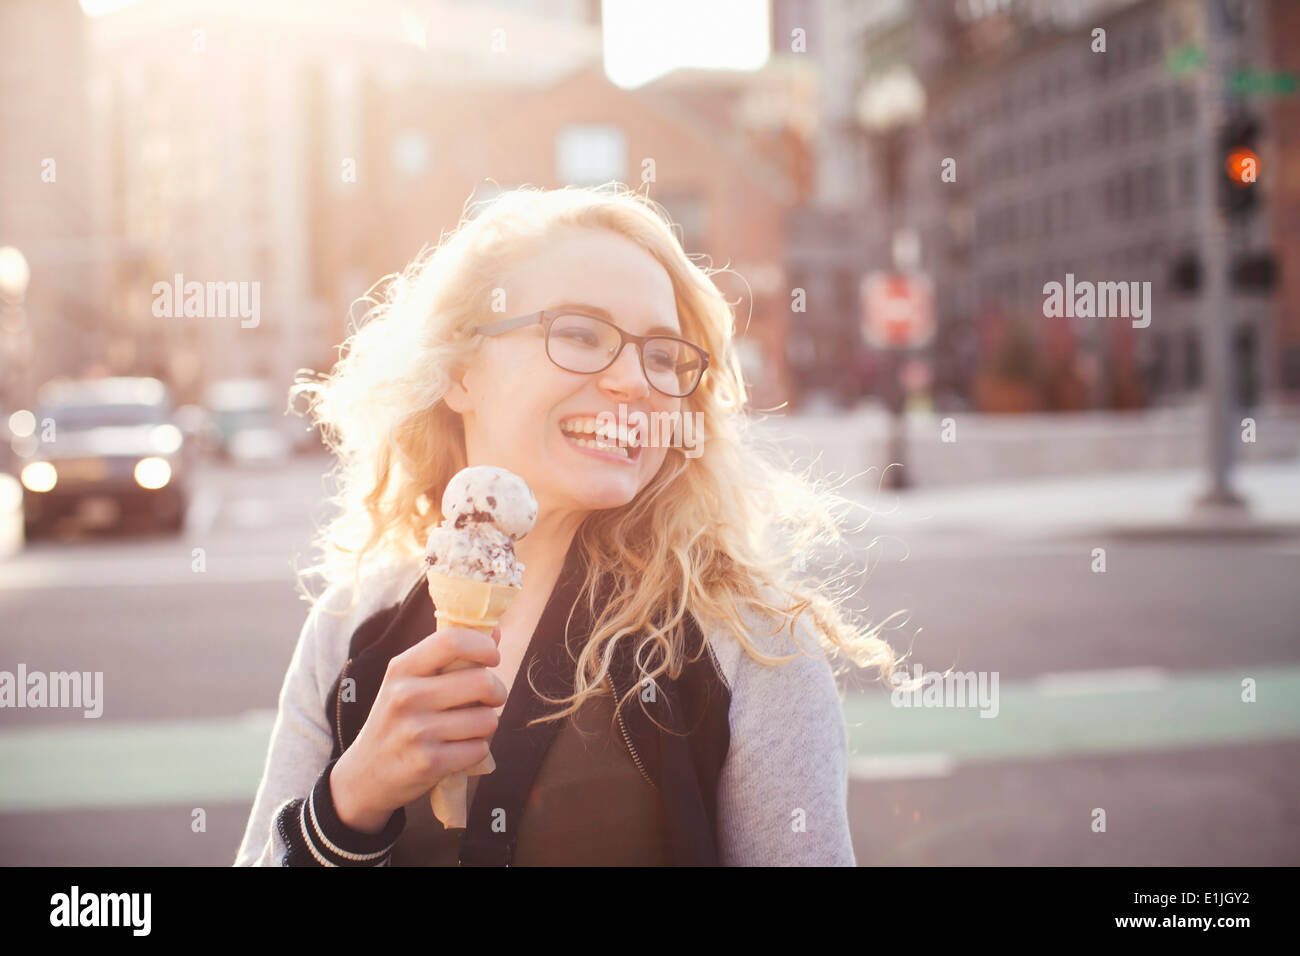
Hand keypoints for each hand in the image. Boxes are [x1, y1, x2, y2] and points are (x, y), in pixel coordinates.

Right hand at [330, 625, 505, 833]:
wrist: (366, 774)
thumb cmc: (399, 719)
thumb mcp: (410, 681)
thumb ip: (451, 656)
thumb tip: (497, 631)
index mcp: (402, 668)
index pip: (452, 640)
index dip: (484, 646)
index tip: (492, 658)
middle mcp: (406, 696)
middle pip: (482, 682)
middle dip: (497, 691)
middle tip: (489, 699)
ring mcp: (416, 731)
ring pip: (487, 719)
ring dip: (487, 724)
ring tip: (469, 727)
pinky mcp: (427, 763)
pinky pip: (479, 749)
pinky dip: (476, 750)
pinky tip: (458, 749)